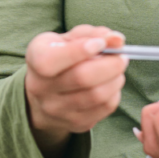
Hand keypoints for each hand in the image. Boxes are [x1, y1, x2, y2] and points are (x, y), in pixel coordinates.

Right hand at [24, 25, 126, 157]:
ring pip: (97, 95)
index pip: (51, 60)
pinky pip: (104, 108)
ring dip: (116, 79)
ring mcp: (57, 110)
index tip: (101, 43)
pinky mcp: (75, 123)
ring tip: (118, 69)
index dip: (79, 51)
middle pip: (82, 78)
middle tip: (122, 56)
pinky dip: (115, 93)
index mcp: (36, 59)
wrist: (45, 95)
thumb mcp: (67, 39)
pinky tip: (111, 84)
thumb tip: (117, 40)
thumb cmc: (60, 57)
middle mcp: (41, 88)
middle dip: (110, 64)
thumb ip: (92, 34)